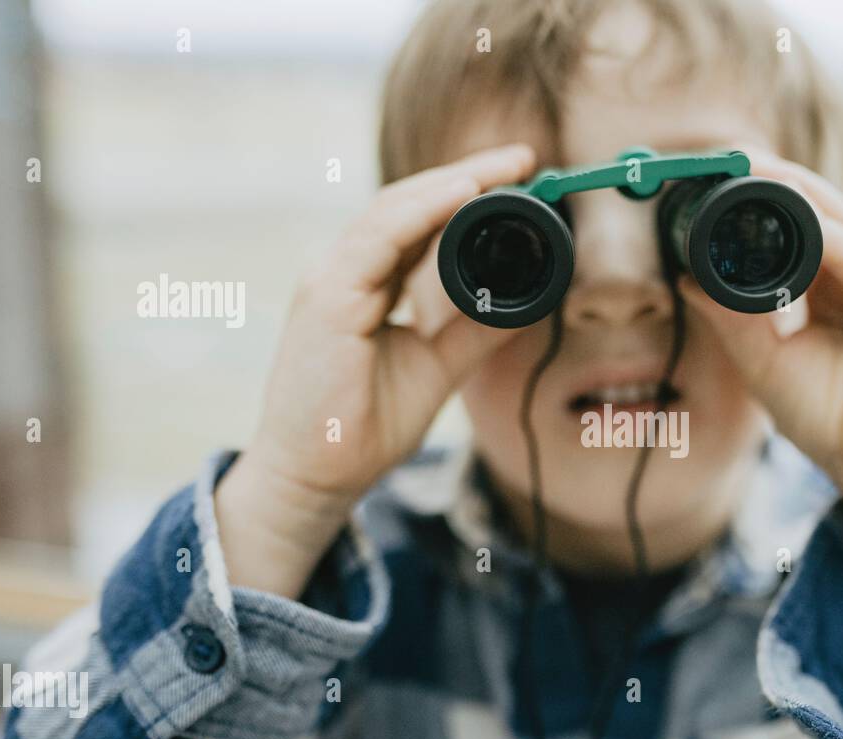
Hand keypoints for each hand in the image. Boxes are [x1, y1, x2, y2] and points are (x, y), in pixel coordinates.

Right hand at [216, 143, 536, 595]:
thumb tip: (525, 301)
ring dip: (450, 183)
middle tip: (522, 157)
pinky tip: (461, 195)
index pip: (417, 222)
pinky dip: (421, 213)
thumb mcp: (437, 367)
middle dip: (466, 175)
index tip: (519, 177)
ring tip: (501, 168)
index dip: (464, 194)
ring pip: (392, 210)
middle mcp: (345, 272)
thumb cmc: (363, 425)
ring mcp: (331, 281)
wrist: (317, 477)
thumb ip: (474, 331)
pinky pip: (377, 240)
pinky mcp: (327, 300)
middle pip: (407, 204)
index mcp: (366, 284)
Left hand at [682, 146, 842, 670]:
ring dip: (793, 193)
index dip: (759, 200)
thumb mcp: (765, 360)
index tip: (710, 182)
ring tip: (746, 170)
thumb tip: (688, 276)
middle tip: (722, 160)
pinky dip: (822, 233)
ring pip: (840, 218)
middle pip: (821, 209)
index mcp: (840, 284)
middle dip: (772, 181)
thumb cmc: (834, 420)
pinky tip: (788, 218)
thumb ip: (732, 317)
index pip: (800, 226)